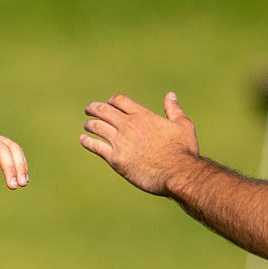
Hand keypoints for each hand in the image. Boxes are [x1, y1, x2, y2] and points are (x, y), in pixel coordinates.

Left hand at [80, 93, 199, 196]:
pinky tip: (83, 140)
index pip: (120, 101)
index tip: (108, 103)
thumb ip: (174, 110)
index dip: (112, 101)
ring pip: (97, 127)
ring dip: (90, 124)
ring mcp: (120, 142)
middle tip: (89, 110)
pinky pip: (95, 146)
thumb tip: (171, 95)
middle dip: (94, 109)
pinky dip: (87, 141)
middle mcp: (128, 125)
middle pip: (104, 111)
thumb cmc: (183, 150)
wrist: (178, 172)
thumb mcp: (183, 125)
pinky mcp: (116, 159)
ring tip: (87, 125)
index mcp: (143, 115)